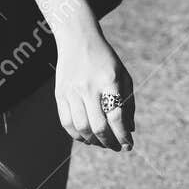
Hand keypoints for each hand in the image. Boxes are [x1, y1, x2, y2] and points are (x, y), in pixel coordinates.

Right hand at [55, 28, 134, 151]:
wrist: (78, 40)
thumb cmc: (106, 61)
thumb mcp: (123, 76)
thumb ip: (127, 102)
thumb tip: (129, 130)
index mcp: (110, 81)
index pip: (116, 116)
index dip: (123, 135)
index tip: (129, 145)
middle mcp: (89, 87)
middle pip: (98, 126)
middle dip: (109, 142)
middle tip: (117, 148)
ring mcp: (72, 91)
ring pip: (81, 127)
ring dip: (93, 141)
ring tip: (103, 144)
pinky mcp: (60, 94)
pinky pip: (66, 122)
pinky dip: (76, 135)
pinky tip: (87, 138)